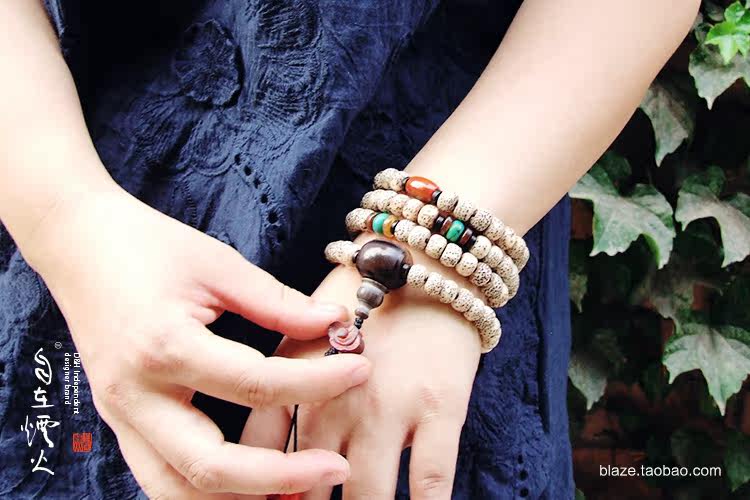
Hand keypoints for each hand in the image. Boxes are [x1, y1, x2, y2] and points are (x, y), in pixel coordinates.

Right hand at [28, 188, 371, 497]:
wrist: (77, 243)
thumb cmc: (146, 245)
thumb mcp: (218, 265)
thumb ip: (276, 302)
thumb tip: (332, 323)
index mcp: (165, 347)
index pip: (257, 384)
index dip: (319, 382)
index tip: (361, 370)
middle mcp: (137, 395)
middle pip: (211, 466)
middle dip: (282, 477)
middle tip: (336, 467)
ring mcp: (121, 416)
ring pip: (176, 491)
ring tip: (294, 493)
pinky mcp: (119, 420)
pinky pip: (159, 476)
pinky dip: (203, 491)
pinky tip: (245, 485)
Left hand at [241, 242, 481, 499]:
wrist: (428, 259)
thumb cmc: (362, 298)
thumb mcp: (304, 333)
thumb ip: (278, 391)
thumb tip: (264, 462)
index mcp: (296, 378)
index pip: (262, 452)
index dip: (259, 487)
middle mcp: (336, 399)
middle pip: (312, 484)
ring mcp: (390, 407)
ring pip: (369, 495)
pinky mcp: (440, 407)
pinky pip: (432, 479)